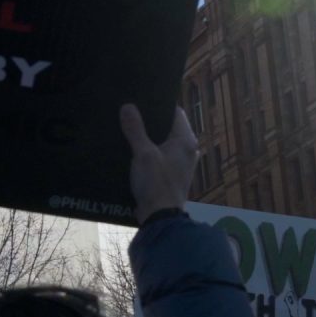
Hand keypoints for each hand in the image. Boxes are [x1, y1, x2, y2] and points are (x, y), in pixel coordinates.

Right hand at [120, 104, 197, 222]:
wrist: (160, 216)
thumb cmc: (156, 183)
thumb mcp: (143, 153)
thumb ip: (135, 129)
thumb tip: (128, 107)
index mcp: (186, 140)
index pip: (175, 112)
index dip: (159, 104)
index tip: (141, 100)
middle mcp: (187, 150)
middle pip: (169, 128)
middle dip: (151, 123)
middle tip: (131, 114)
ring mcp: (181, 163)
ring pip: (164, 143)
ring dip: (149, 139)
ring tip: (130, 131)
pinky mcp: (172, 175)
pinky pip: (161, 156)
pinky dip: (150, 153)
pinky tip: (133, 152)